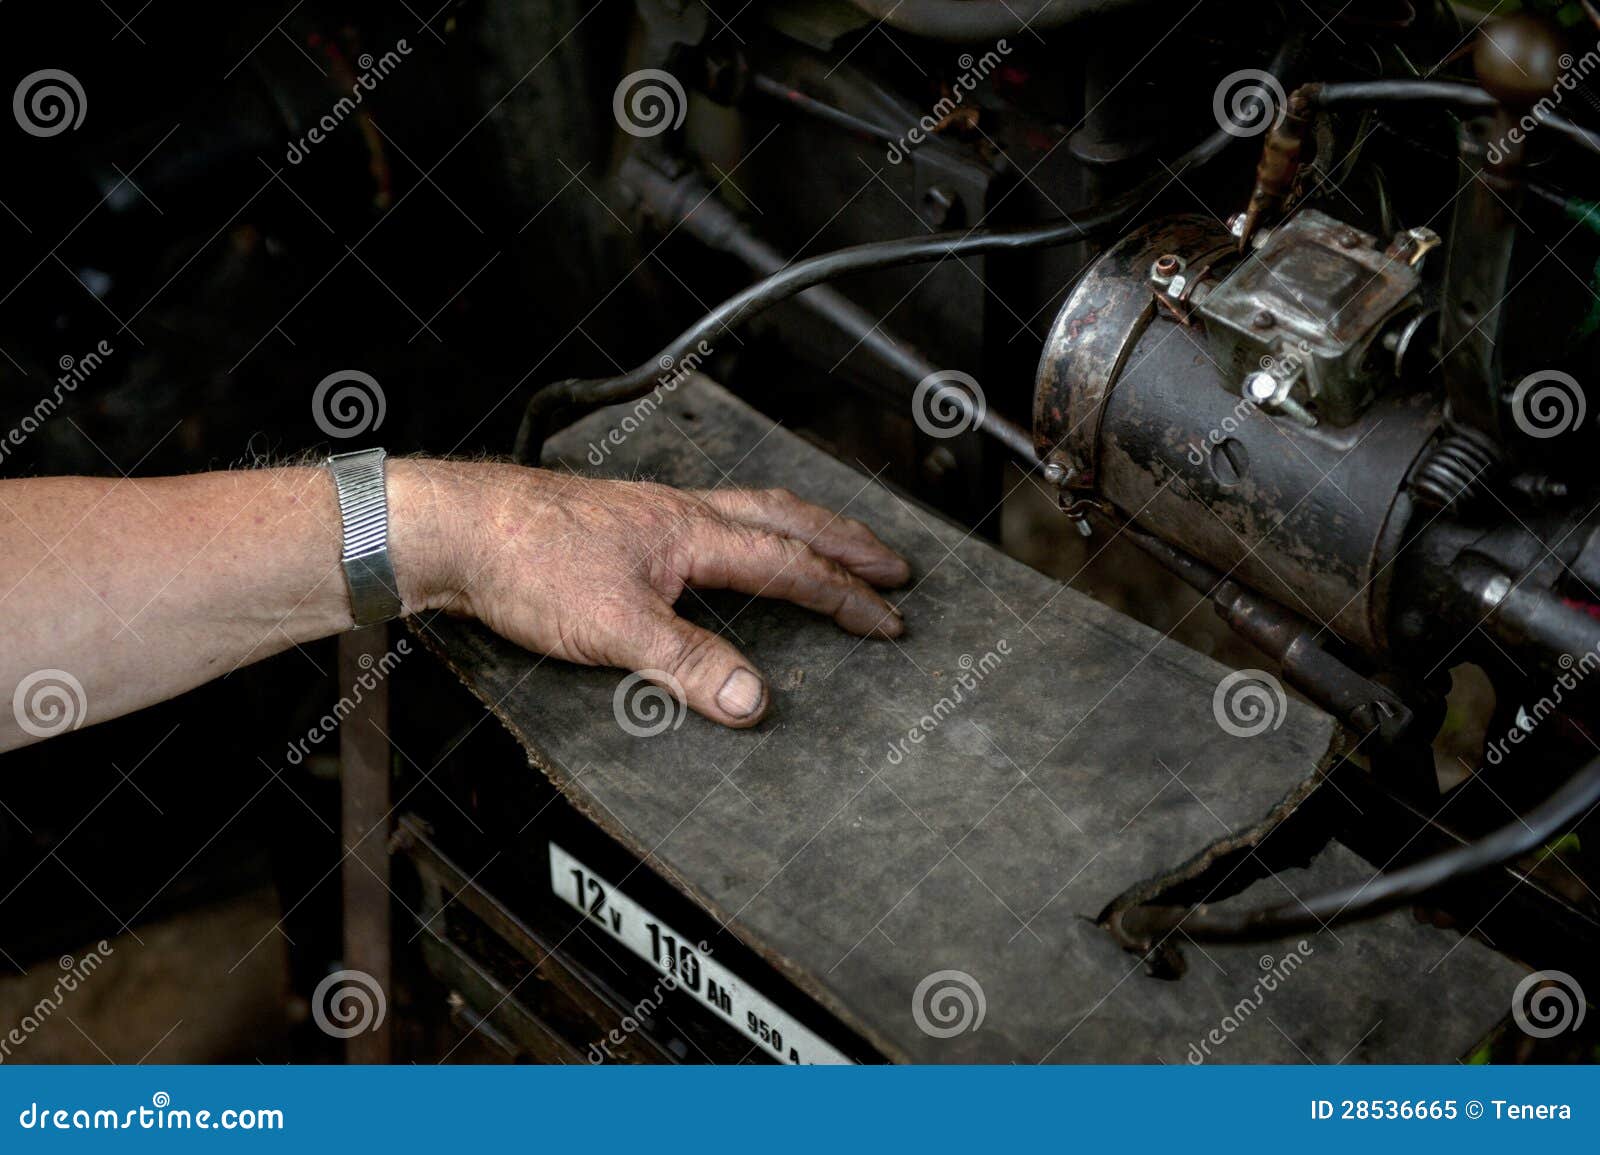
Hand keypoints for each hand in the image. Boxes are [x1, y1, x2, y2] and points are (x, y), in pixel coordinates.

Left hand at [391, 460, 909, 727]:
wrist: (457, 530)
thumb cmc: (526, 562)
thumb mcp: (614, 627)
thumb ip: (687, 663)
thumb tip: (753, 698)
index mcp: (692, 532)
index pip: (789, 564)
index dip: (844, 595)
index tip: (888, 618)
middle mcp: (682, 514)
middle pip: (786, 520)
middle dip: (846, 545)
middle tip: (893, 564)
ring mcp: (654, 516)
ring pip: (752, 511)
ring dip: (804, 529)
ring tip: (836, 544)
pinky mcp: (627, 526)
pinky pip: (715, 519)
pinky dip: (751, 530)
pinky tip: (737, 551)